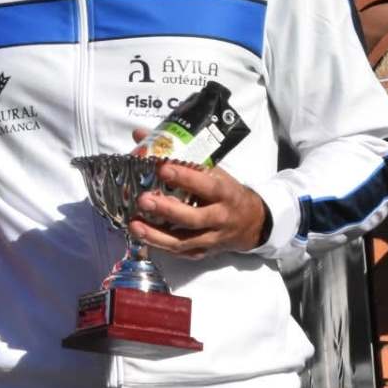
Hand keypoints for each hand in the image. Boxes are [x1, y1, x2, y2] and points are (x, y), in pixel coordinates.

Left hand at [129, 160, 269, 257]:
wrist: (252, 222)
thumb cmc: (226, 191)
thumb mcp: (213, 171)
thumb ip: (181, 155)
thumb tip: (141, 134)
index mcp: (225, 193)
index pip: (207, 186)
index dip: (185, 178)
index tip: (162, 169)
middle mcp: (220, 217)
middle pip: (194, 218)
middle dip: (167, 210)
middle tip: (143, 200)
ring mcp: (212, 238)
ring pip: (186, 241)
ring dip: (158, 235)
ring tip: (135, 225)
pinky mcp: (204, 252)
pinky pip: (182, 253)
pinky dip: (161, 247)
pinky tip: (143, 238)